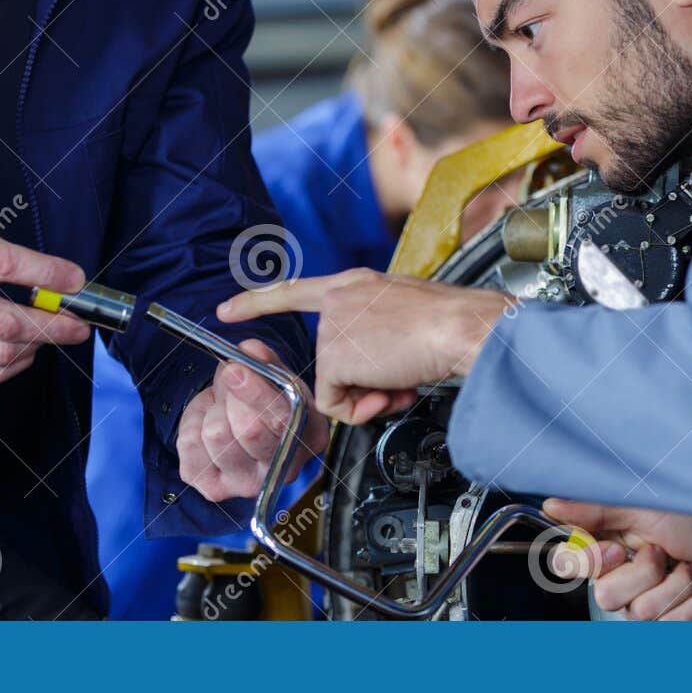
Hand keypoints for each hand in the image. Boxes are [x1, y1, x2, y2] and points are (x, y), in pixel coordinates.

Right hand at [0, 226, 90, 382]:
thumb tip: (53, 278)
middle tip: (80, 324)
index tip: (77, 281)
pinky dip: (16, 364)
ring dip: (38, 345)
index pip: (3, 266)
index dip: (47, 275)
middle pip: (4, 322)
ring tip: (53, 333)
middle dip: (53, 325)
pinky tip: (27, 349)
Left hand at [176, 339, 329, 501]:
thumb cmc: (269, 399)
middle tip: (232, 379)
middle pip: (247, 429)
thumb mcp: (277, 377)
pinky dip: (195, 420)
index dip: (255, 393)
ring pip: (215, 433)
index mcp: (308, 439)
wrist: (249, 424)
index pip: (281, 418)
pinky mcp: (212, 487)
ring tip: (224, 406)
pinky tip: (210, 421)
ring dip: (214, 408)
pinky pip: (189, 442)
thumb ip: (266, 363)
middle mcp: (282, 471)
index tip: (234, 368)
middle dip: (232, 395)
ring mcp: (246, 484)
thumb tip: (249, 350)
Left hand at [217, 269, 513, 423]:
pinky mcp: (334, 355)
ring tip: (402, 381)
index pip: (297, 291)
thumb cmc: (453, 324)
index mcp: (359, 284)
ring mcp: (334, 325)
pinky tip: (390, 391)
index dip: (258, 301)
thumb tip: (378, 377)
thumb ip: (381, 337)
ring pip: (334, 383)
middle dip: (361, 380)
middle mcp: (341, 297)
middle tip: (397, 380)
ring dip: (369, 395)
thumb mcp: (408, 319)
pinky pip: (334, 404)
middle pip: (327, 357)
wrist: (464, 327)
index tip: (227, 310)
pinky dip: (361, 408)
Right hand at [544, 500, 691, 619]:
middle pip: (603, 594)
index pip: (570, 563)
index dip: (587, 562)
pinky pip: (664, 630)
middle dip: (643, 572)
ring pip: (635, 614)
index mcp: (613, 541)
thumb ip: (596, 508)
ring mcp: (649, 605)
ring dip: (674, 588)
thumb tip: (550, 504)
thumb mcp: (648, 507)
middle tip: (666, 552)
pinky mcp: (673, 629)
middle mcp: (625, 574)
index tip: (615, 548)